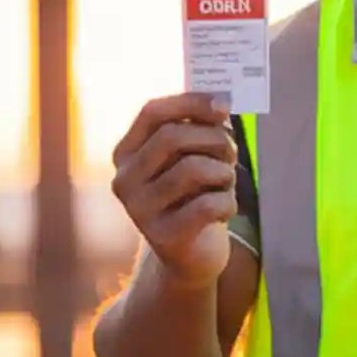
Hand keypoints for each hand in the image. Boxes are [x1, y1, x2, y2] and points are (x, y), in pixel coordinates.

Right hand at [111, 93, 237, 286]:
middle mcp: (124, 180)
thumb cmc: (194, 195)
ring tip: (226, 183)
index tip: (223, 107)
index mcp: (126, 153)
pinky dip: (228, 202)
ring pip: (193, 169)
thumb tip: (220, 100)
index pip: (151, 112)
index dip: (190, 102)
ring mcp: (139, 211)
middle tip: (231, 152)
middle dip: (214, 139)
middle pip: (173, 137)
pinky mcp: (164, 238)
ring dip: (224, 172)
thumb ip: (198, 127)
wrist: (190, 257)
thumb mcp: (190, 157)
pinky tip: (226, 209)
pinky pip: (207, 204)